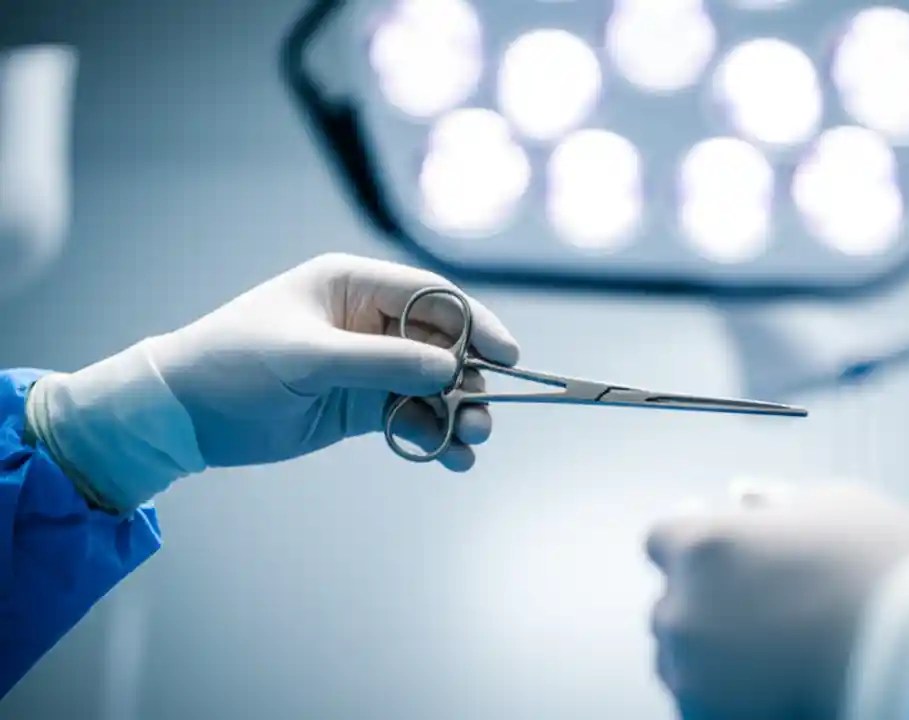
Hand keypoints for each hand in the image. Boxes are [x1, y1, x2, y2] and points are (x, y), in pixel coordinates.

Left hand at [150, 253, 517, 468]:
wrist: (183, 414)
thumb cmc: (235, 363)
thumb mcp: (309, 357)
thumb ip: (382, 361)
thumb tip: (449, 369)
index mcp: (354, 286)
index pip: (434, 298)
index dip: (475, 324)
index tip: (507, 355)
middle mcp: (369, 321)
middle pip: (443, 345)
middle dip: (469, 379)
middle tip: (483, 415)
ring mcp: (368, 366)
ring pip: (433, 386)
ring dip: (456, 413)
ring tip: (469, 442)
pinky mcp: (361, 406)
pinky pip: (412, 417)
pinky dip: (434, 436)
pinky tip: (449, 458)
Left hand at [646, 483, 908, 719]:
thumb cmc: (890, 574)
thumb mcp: (835, 506)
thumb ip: (776, 504)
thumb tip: (749, 502)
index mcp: (705, 545)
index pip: (664, 538)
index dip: (695, 541)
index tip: (720, 547)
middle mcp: (685, 611)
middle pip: (673, 601)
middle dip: (707, 598)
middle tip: (763, 603)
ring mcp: (696, 676)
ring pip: (683, 660)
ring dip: (713, 650)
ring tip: (776, 648)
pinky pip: (703, 704)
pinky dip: (729, 694)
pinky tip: (779, 681)